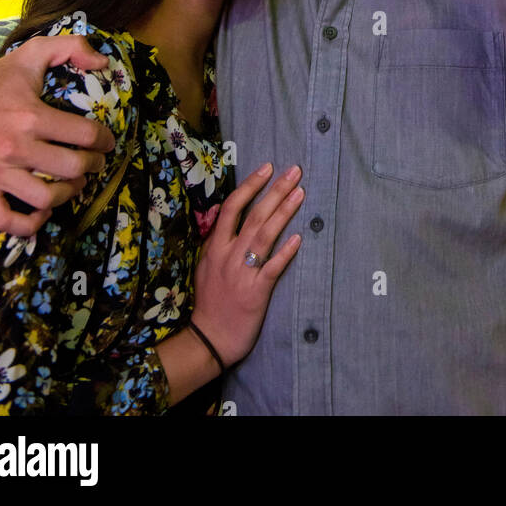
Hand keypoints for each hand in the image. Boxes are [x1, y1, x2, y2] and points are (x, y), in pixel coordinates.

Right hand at [0, 34, 114, 235]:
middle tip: (95, 161)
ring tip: (75, 182)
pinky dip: (29, 223)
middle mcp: (14, 147)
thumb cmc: (0, 77)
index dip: (105, 139)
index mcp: (31, 116)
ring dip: (68, 193)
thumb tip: (103, 60)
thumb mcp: (35, 52)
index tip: (107, 141)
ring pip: (44, 197)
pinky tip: (44, 209)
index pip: (84, 135)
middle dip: (92, 165)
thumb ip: (72, 46)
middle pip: (70, 168)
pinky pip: (6, 220)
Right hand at [192, 163, 303, 367]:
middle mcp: (229, 255)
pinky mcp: (256, 291)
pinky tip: (299, 237)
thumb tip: (225, 211)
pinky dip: (285, 251)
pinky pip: (273, 267)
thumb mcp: (205, 265)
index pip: (232, 207)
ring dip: (284, 212)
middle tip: (295, 171)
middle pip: (254, 215)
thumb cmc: (210, 301)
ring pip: (265, 235)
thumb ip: (216, 240)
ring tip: (300, 193)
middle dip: (275, 190)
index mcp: (215, 246)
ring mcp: (243, 272)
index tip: (267, 167)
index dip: (250, 185)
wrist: (210, 337)